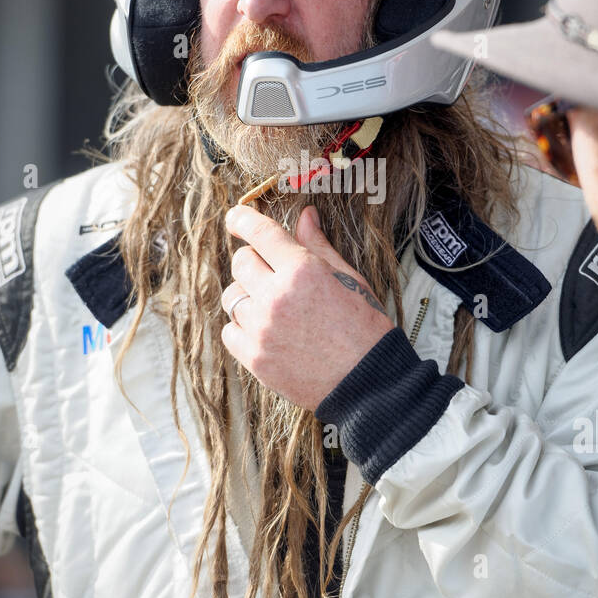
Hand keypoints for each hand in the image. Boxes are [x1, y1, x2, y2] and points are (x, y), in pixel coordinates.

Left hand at [221, 203, 393, 409]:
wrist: (368, 383)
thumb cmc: (364, 328)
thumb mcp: (348, 278)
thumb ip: (318, 245)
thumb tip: (305, 215)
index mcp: (302, 271)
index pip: (259, 233)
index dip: (242, 219)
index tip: (235, 218)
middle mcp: (276, 296)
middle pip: (241, 262)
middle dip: (254, 261)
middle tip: (273, 273)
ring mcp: (262, 329)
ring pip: (232, 296)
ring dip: (248, 296)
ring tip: (274, 308)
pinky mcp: (255, 358)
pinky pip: (230, 330)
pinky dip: (243, 327)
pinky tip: (266, 331)